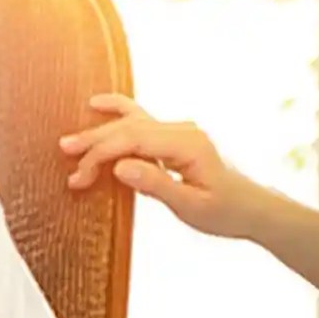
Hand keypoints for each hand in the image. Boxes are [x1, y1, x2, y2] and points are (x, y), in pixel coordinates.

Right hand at [60, 94, 266, 238]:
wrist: (254, 208)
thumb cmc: (226, 212)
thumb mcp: (192, 207)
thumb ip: (156, 185)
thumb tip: (119, 167)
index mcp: (188, 144)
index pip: (133, 140)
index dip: (101, 154)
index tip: (80, 174)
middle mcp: (184, 130)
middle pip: (130, 128)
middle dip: (95, 142)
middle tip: (65, 153)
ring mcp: (181, 130)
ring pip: (133, 122)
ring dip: (101, 130)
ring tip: (72, 138)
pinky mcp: (177, 138)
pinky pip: (142, 123)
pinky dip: (118, 117)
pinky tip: (99, 105)